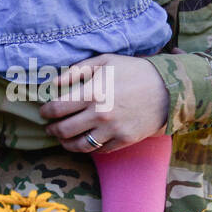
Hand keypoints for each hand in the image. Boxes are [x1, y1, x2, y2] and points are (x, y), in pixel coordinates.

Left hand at [38, 54, 167, 153]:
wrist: (168, 88)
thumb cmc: (133, 71)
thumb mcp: (104, 61)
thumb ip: (76, 71)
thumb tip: (54, 83)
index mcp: (92, 92)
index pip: (57, 108)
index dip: (45, 111)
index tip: (43, 111)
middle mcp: (100, 114)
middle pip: (64, 130)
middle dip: (52, 130)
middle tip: (49, 127)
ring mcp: (113, 130)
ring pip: (80, 145)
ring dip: (66, 143)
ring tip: (62, 139)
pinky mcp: (125, 140)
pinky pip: (100, 150)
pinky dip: (89, 148)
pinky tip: (84, 141)